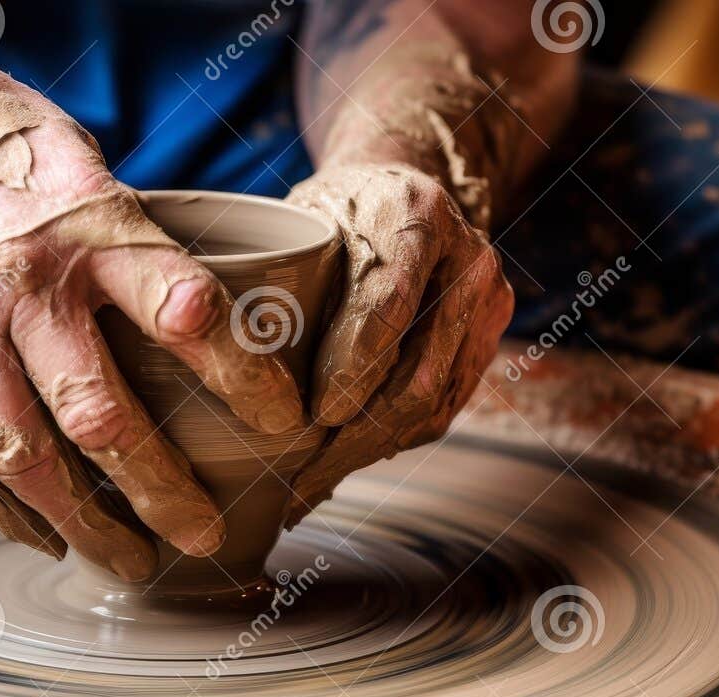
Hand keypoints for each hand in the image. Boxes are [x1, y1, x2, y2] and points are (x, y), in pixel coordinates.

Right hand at [0, 63, 304, 580]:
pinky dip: (6, 511)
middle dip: (164, 493)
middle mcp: (16, 285)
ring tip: (129, 563)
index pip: (186, 310)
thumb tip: (196, 322)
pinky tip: (44, 536)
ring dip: (86, 527)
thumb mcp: (73, 157)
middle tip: (204, 538)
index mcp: (83, 225)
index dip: (244, 377)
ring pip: (26, 461)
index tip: (281, 421)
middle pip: (104, 418)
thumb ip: (124, 236)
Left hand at [284, 163, 512, 525]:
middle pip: (415, 371)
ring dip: (367, 451)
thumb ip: (281, 281)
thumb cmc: (334, 211)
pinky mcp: (489, 336)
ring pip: (431, 402)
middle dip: (353, 436)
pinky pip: (442, 406)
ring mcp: (486, 301)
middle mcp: (465, 258)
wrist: (404, 188)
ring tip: (310, 485)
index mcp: (412, 212)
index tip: (316, 416)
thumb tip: (229, 367)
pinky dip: (391, 441)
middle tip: (297, 482)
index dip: (352, 367)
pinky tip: (345, 460)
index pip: (386, 303)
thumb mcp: (302, 221)